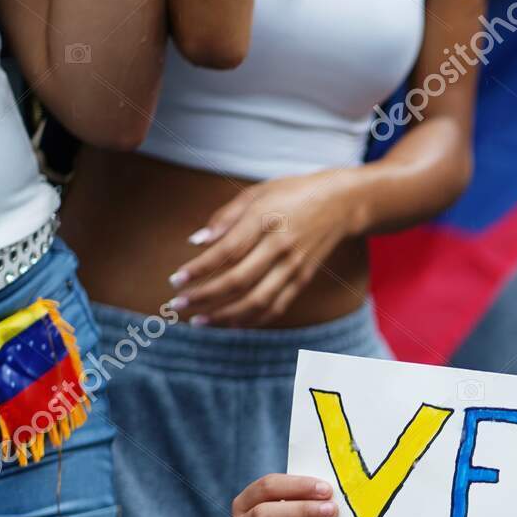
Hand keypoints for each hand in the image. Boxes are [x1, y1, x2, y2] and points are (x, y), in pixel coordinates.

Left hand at [167, 170, 365, 326]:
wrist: (340, 204)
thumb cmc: (292, 193)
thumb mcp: (256, 193)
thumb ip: (225, 218)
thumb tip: (196, 241)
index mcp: (266, 220)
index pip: (227, 251)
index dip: (199, 269)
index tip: (175, 280)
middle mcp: (281, 247)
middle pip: (239, 281)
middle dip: (205, 296)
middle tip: (178, 304)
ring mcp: (294, 267)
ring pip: (257, 301)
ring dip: (225, 316)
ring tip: (199, 321)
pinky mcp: (303, 280)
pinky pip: (276, 307)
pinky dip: (252, 319)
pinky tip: (230, 323)